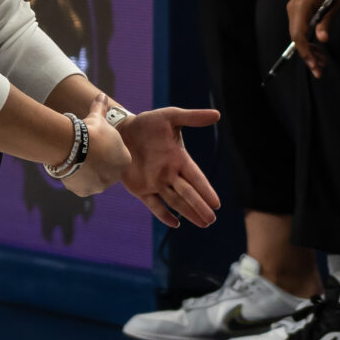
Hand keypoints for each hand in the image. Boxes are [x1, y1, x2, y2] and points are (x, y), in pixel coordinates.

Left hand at [84, 96, 222, 227]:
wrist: (121, 130)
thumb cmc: (148, 123)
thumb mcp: (171, 116)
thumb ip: (193, 117)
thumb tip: (217, 115)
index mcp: (179, 159)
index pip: (196, 177)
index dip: (206, 190)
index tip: (216, 203)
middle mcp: (170, 173)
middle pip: (188, 193)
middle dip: (199, 206)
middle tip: (211, 219)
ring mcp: (155, 183)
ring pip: (175, 201)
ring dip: (188, 212)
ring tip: (203, 224)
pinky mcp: (140, 189)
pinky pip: (154, 205)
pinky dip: (163, 214)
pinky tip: (175, 224)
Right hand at [285, 0, 339, 76]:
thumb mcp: (337, 2)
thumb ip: (327, 21)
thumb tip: (322, 39)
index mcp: (301, 4)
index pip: (298, 34)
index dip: (305, 51)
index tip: (314, 64)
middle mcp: (294, 7)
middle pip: (297, 37)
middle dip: (308, 55)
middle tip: (320, 70)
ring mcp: (296, 8)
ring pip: (299, 35)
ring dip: (310, 50)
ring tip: (323, 63)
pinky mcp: (301, 10)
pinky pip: (302, 29)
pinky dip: (310, 40)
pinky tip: (319, 49)